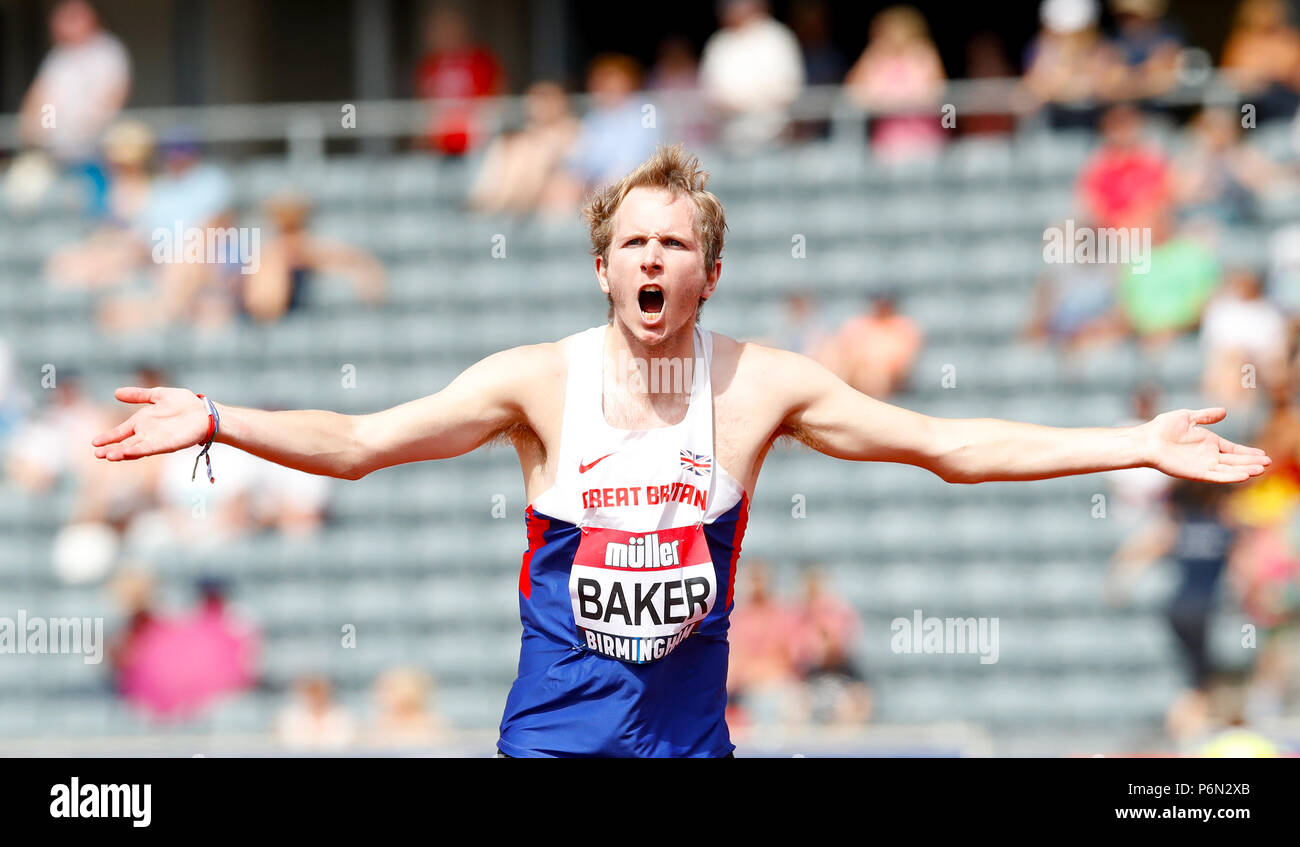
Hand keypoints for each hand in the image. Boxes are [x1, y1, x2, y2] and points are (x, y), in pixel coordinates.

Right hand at [91, 387, 210, 460]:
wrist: (205, 412)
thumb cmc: (185, 404)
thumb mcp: (159, 395)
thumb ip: (139, 395)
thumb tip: (116, 392)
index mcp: (142, 422)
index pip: (121, 431)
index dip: (109, 437)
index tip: (94, 442)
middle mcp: (146, 433)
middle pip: (125, 443)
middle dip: (111, 449)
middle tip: (97, 454)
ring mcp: (155, 440)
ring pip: (134, 448)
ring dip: (121, 452)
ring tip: (108, 455)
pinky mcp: (166, 444)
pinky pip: (149, 448)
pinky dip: (137, 450)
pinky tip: (126, 452)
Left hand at [1142, 407, 1269, 482]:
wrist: (1147, 439)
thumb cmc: (1163, 428)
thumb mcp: (1188, 417)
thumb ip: (1206, 416)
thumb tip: (1224, 411)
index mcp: (1209, 443)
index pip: (1233, 450)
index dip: (1248, 452)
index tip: (1263, 455)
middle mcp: (1208, 456)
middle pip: (1235, 461)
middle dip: (1251, 462)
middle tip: (1268, 463)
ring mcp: (1203, 465)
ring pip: (1229, 470)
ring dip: (1245, 470)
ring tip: (1261, 470)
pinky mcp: (1195, 473)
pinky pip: (1216, 476)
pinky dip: (1229, 477)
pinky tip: (1243, 476)